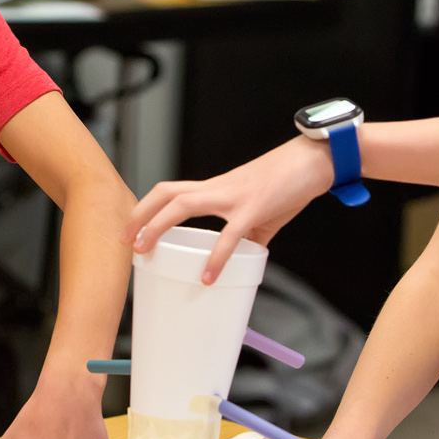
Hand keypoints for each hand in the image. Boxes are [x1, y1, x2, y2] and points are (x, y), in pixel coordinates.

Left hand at [123, 137, 333, 282]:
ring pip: (183, 205)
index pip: (171, 190)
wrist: (313, 161)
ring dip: (158, 226)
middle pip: (166, 194)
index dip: (147, 207)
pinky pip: (229, 235)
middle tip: (125, 242)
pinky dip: (215, 257)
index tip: (131, 228)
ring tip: (144, 251)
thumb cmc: (286, 184)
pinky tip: (206, 277)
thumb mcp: (259, 212)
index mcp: (216, 188)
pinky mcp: (254, 208)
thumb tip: (242, 260)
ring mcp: (233, 196)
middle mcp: (217, 188)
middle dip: (140, 215)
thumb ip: (247, 235)